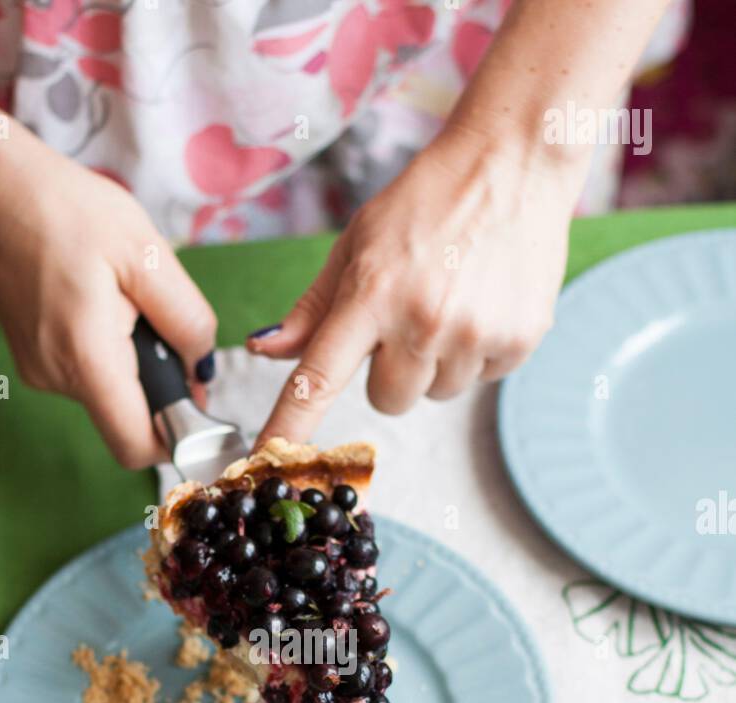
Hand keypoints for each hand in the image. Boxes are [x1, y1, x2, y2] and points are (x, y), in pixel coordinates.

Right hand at [0, 137, 215, 468]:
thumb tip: (202, 371)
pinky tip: (100, 301)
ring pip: (111, 395)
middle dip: (160, 385)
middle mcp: (57, 378)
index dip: (177, 437)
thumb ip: (186, 320)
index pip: (138, 447)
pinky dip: (110, 352)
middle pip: (130, 419)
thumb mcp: (147, 254)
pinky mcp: (34, 360)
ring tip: (122, 298)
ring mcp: (40, 372)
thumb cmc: (65, 209)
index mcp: (87, 358)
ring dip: (134, 362)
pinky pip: (89, 374)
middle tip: (159, 321)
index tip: (197, 403)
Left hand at [250, 126, 582, 441]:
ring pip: (434, 394)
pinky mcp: (519, 340)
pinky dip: (478, 352)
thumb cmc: (425, 203)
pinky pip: (481, 379)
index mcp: (371, 294)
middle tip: (408, 315)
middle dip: (390, 369)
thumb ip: (313, 309)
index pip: (318, 378)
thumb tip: (264, 351)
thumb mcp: (357, 244)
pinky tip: (483, 302)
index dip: (289, 424)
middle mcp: (422, 320)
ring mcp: (475, 334)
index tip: (266, 458)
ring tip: (452, 301)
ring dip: (436, 361)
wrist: (513, 163)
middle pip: (386, 400)